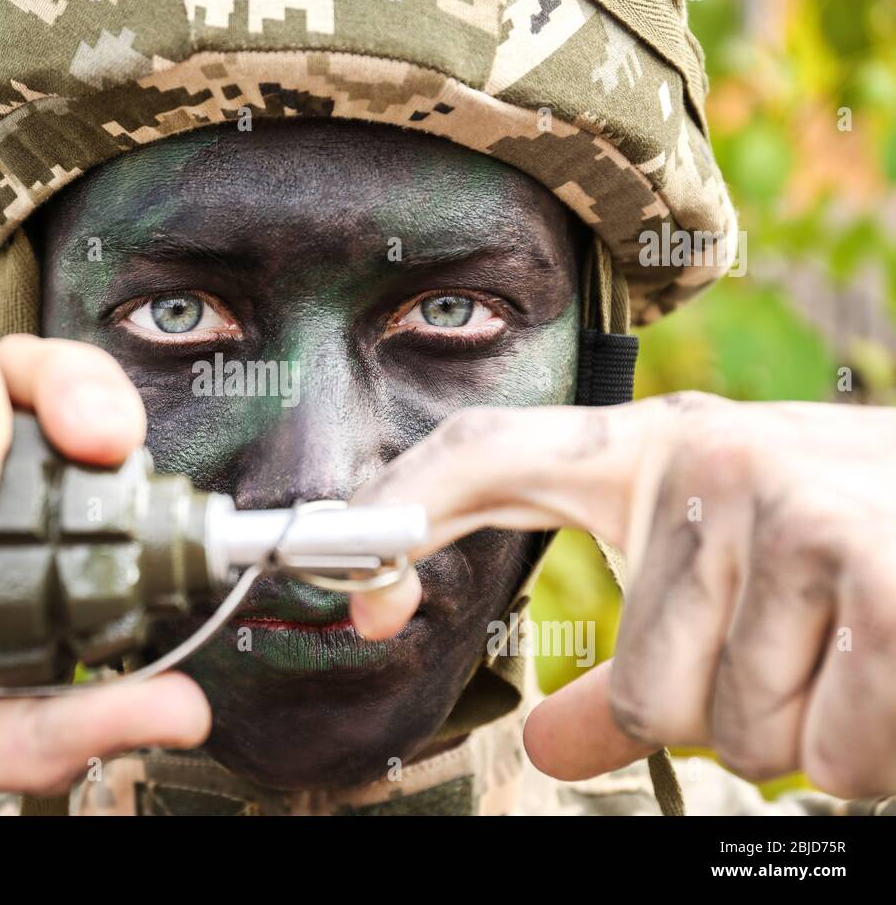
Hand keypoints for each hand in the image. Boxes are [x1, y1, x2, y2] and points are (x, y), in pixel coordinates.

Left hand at [357, 391, 895, 797]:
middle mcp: (713, 465)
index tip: (365, 588)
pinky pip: (830, 753)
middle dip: (732, 718)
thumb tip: (552, 751)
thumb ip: (638, 663)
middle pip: (652, 698)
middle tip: (805, 648)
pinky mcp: (883, 580)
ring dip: (811, 734)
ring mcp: (800, 516)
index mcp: (656, 455)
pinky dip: (872, 749)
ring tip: (861, 650)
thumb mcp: (735, 582)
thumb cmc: (859, 548)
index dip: (407, 508)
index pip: (489, 458)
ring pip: (746, 738)